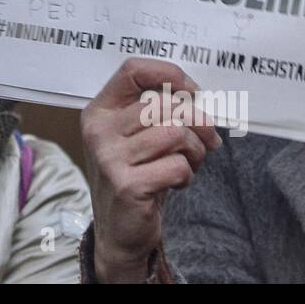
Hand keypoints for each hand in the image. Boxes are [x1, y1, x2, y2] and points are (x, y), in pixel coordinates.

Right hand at [80, 57, 221, 282]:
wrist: (119, 232)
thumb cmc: (135, 176)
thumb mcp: (135, 137)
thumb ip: (157, 111)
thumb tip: (198, 96)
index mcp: (99, 111)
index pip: (133, 70)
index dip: (171, 75)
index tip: (193, 93)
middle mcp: (99, 131)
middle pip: (165, 104)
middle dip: (198, 122)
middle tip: (205, 141)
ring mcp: (109, 159)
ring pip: (175, 133)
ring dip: (194, 151)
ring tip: (188, 163)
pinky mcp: (127, 186)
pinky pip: (177, 166)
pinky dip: (186, 175)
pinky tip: (175, 182)